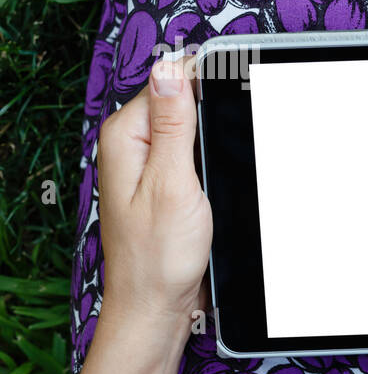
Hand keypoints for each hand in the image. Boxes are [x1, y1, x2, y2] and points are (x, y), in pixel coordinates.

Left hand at [96, 56, 211, 347]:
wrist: (158, 305)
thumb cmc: (159, 256)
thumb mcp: (171, 183)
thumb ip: (172, 125)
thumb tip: (170, 69)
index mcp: (126, 136)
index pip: (169, 81)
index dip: (206, 85)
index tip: (235, 99)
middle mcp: (132, 145)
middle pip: (180, 103)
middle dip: (212, 115)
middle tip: (229, 149)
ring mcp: (147, 164)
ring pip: (190, 129)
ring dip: (215, 139)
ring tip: (224, 170)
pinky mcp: (165, 183)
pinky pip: (191, 153)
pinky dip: (211, 159)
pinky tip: (222, 177)